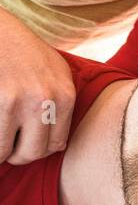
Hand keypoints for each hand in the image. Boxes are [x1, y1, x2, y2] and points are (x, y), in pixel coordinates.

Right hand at [0, 9, 75, 164]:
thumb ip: (60, 101)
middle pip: (32, 153)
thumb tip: (56, 142)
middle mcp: (44, 101)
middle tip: (6, 148)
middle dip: (16, 156)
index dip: (37, 149)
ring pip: (5, 151)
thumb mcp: (56, 70)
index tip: (24, 144)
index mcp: (65, 95)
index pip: (56, 145)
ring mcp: (16, 101)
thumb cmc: (21, 49)